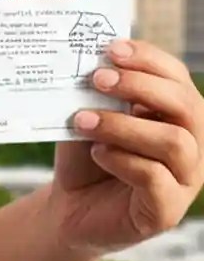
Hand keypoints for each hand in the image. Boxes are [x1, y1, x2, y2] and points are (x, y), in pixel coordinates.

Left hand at [49, 39, 203, 254]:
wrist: (69, 206)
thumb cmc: (84, 154)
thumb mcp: (89, 114)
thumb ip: (96, 92)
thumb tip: (92, 57)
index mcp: (176, 115)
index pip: (177, 77)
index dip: (149, 59)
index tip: (111, 49)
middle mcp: (191, 145)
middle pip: (187, 105)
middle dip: (140, 86)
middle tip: (97, 80)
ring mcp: (185, 180)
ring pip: (174, 142)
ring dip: (124, 125)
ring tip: (82, 121)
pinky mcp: (167, 211)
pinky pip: (156, 178)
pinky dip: (122, 160)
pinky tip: (97, 153)